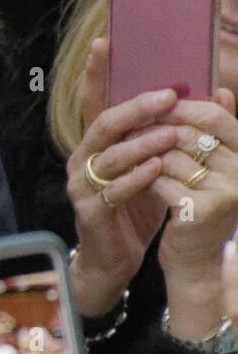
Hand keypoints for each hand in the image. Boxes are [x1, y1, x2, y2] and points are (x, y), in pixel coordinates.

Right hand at [66, 40, 173, 314]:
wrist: (111, 259)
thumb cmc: (133, 207)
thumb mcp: (148, 167)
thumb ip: (162, 135)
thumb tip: (206, 96)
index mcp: (94, 143)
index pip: (93, 101)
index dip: (96, 72)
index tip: (104, 42)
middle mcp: (81, 158)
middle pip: (103, 123)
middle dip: (135, 108)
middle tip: (167, 95)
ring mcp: (81, 184)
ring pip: (109, 156)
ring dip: (141, 143)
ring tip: (170, 134)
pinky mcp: (89, 211)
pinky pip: (113, 190)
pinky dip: (136, 178)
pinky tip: (156, 170)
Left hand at [147, 92, 237, 338]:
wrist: (194, 263)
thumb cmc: (198, 208)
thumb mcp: (212, 169)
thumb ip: (215, 132)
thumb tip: (223, 90)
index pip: (216, 117)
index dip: (182, 109)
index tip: (154, 109)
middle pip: (189, 134)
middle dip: (154, 130)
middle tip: (129, 132)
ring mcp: (226, 193)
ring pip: (170, 155)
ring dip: (143, 154)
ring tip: (127, 157)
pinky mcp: (201, 210)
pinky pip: (160, 180)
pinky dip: (142, 178)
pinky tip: (133, 183)